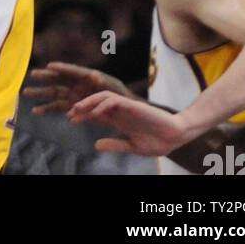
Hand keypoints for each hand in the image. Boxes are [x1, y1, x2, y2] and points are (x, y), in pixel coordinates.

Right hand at [24, 61, 132, 115]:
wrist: (122, 110)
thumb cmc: (120, 97)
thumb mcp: (114, 89)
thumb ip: (104, 82)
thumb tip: (95, 74)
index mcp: (88, 76)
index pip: (73, 71)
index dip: (62, 68)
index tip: (50, 65)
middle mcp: (77, 84)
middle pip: (59, 79)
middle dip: (45, 77)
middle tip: (32, 74)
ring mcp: (73, 95)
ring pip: (54, 93)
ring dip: (41, 93)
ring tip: (26, 92)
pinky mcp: (72, 106)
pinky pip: (57, 107)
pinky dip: (47, 108)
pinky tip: (36, 110)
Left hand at [68, 90, 188, 155]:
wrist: (175, 137)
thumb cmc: (157, 142)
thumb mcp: (131, 146)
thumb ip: (114, 144)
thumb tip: (96, 145)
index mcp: (119, 120)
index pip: (97, 114)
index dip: (83, 115)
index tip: (70, 119)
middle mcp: (120, 111)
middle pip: (96, 103)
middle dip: (81, 107)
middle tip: (69, 113)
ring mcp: (126, 107)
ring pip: (103, 97)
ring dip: (89, 102)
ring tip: (77, 109)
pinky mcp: (133, 105)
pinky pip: (115, 100)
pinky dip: (103, 104)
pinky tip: (95, 111)